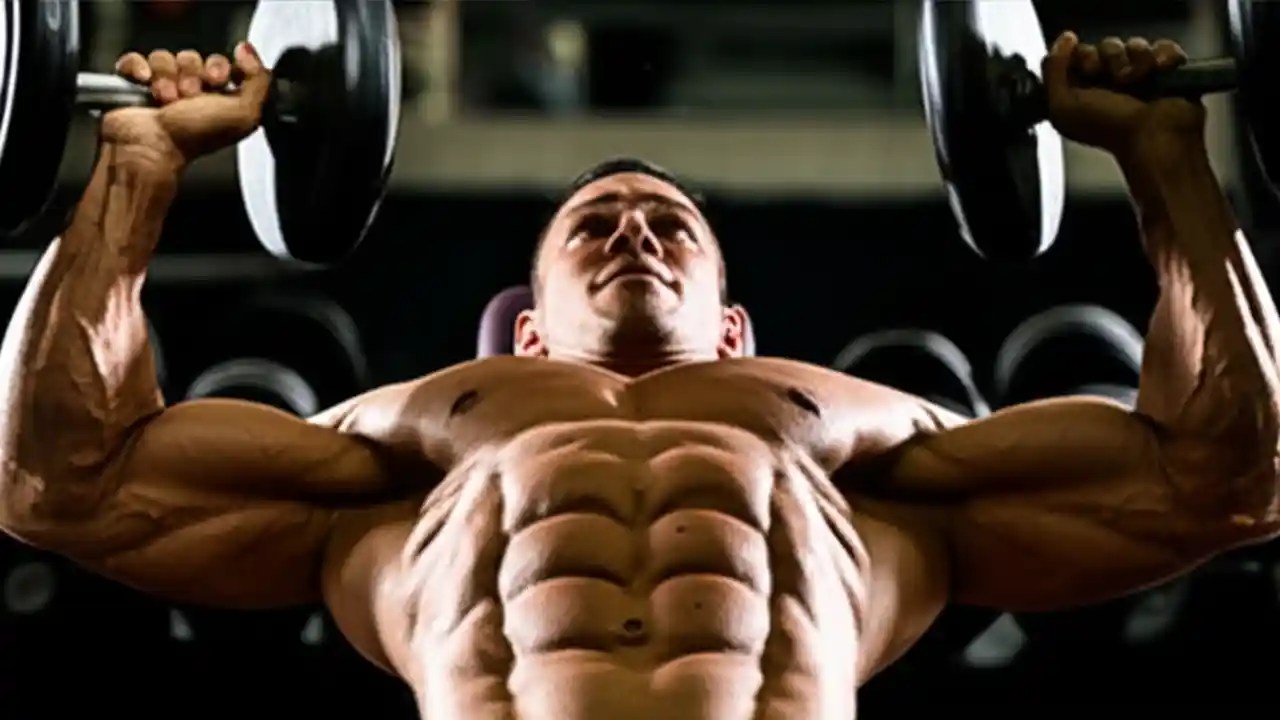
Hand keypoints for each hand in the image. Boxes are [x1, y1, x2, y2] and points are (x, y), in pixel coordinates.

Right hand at [101, 43, 269, 172]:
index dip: (218, 66)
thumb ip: (259, 82)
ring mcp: (159, 87)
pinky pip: (135, 59)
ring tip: (166, 101)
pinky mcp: (132, 85)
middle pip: (192, 58)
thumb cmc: (194, 138)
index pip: (220, 62)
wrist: (152, 148)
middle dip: (191, 74)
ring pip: (164, 57)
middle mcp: (189, 92)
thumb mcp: (244, 114)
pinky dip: (138, 68)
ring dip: (166, 77)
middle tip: (189, 97)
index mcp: (217, 99)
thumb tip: (249, 52)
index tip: (216, 80)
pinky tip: (144, 83)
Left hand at [1042, 32, 1205, 157]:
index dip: (1083, 55)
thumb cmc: (1110, 127)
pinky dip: (1163, 56)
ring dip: (1136, 59)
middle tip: (1116, 80)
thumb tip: (1062, 41)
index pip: (1079, 54)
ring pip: (1135, 44)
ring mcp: (1141, 78)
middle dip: (1110, 58)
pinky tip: (1160, 72)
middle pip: (1107, 46)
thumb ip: (1052, 72)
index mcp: (1084, 92)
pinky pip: (1162, 47)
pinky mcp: (1167, 72)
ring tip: (1139, 81)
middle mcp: (1110, 85)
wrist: (1156, 136)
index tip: (1089, 70)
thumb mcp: (1063, 106)